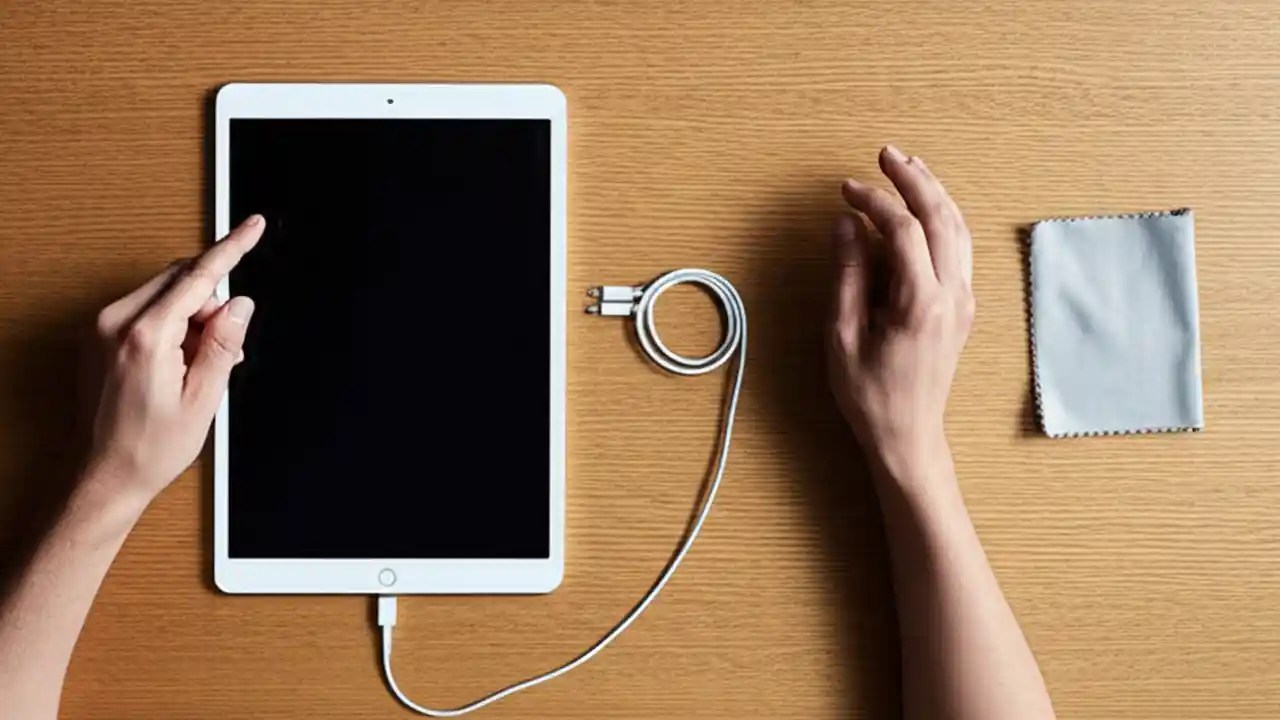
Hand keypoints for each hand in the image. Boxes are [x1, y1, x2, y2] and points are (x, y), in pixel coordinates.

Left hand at [85, 215, 263, 503]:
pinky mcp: (98, 334)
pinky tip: (179, 362)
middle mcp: (116, 323)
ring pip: (166, 293)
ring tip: (199, 365)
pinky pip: (147, 308)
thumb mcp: (204, 398)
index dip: (232, 248)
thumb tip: (239, 304)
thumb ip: (223, 343)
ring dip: (193, 315)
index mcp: (145, 337)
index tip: (253, 226)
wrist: (108, 474)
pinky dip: (172, 324)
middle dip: (212, 302)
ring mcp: (102, 326)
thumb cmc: (151, 446)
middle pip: (181, 279)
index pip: (198, 277)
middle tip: (224, 347)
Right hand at [827, 146, 973, 482]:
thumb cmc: (868, 393)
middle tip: (885, 154)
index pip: (903, 230)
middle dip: (914, 180)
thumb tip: (845, 224)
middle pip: (942, 218)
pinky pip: (960, 248)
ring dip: (934, 193)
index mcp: (920, 303)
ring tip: (908, 166)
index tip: (845, 189)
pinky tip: (925, 206)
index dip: (874, 202)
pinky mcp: (963, 306)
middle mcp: (952, 295)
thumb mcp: (842, 335)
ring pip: (959, 229)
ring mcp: (963, 300)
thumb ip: (846, 275)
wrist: (907, 434)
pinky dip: (943, 218)